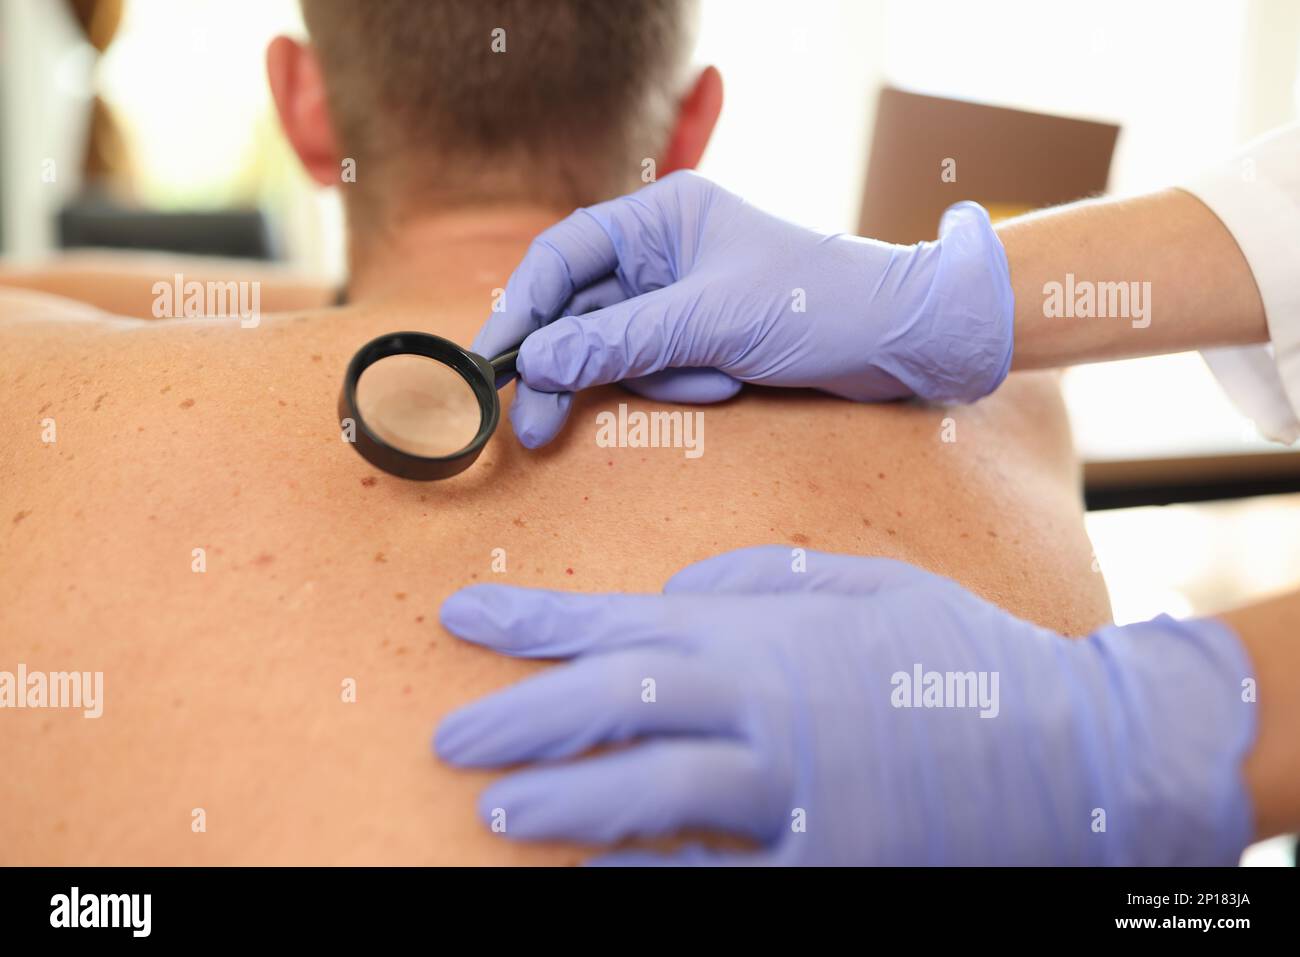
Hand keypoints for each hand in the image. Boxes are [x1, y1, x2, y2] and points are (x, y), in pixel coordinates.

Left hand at [434, 547, 1254, 864]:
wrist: (1076, 745)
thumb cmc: (960, 655)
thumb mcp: (861, 584)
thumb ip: (756, 582)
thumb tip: (670, 599)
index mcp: (764, 635)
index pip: (617, 622)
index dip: (530, 621)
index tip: (460, 614)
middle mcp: (764, 705)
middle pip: (615, 706)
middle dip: (523, 717)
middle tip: (451, 736)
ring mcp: (790, 788)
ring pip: (650, 790)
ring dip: (566, 801)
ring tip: (497, 810)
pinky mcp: (821, 858)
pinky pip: (714, 871)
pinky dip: (651, 874)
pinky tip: (598, 878)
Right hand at [474, 171, 1014, 447]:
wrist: (902, 340)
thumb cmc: (818, 302)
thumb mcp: (709, 321)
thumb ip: (617, 342)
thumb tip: (538, 364)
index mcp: (660, 216)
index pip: (562, 256)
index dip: (520, 309)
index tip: (491, 363)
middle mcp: (662, 252)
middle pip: (580, 312)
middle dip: (568, 368)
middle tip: (535, 428)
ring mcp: (680, 298)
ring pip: (617, 350)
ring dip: (653, 379)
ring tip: (712, 380)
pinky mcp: (701, 338)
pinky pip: (657, 370)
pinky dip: (683, 386)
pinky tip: (731, 382)